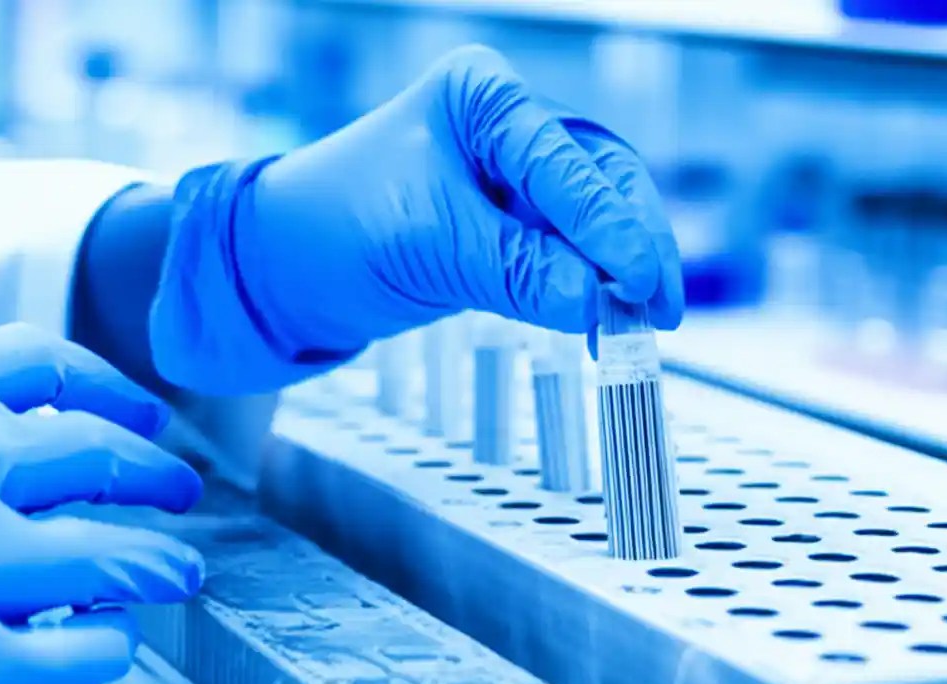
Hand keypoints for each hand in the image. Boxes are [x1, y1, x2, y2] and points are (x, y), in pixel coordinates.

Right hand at [0, 324, 203, 683]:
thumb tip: (81, 434)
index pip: (32, 360)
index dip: (109, 386)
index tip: (146, 414)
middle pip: (88, 452)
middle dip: (153, 471)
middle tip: (180, 489)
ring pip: (98, 551)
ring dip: (155, 562)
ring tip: (177, 570)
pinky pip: (73, 647)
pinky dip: (107, 642)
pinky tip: (107, 636)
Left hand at [239, 45, 681, 353]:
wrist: (286, 271)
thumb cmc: (333, 230)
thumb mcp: (429, 246)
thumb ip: (516, 270)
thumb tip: (594, 300)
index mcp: (482, 97)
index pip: (564, 161)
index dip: (608, 224)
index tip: (637, 279)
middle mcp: (508, 125)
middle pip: (600, 181)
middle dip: (633, 245)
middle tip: (660, 307)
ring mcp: (514, 176)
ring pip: (595, 219)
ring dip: (622, 271)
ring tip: (645, 323)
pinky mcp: (512, 225)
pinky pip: (568, 253)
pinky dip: (590, 288)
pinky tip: (609, 322)